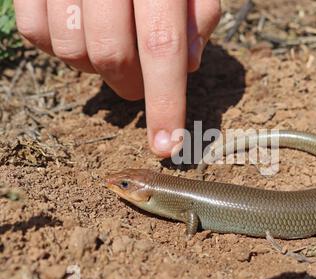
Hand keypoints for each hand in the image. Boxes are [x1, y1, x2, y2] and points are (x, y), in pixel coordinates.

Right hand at [14, 0, 220, 156]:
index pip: (162, 47)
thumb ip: (199, 11)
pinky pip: (35, 34)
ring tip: (110, 44)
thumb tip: (188, 63)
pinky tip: (80, 28)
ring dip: (95, 65)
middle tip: (139, 86)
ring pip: (71, 50)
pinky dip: (60, 44)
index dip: (164, 104)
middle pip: (112, 54)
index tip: (165, 147)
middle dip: (131, 85)